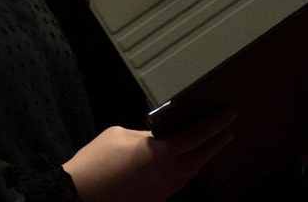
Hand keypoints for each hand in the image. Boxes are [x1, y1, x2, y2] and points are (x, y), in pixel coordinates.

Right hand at [64, 111, 235, 201]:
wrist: (79, 194)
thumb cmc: (95, 162)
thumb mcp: (119, 135)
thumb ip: (144, 136)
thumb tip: (156, 139)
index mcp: (159, 154)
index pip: (196, 137)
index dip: (215, 124)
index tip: (229, 115)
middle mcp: (167, 176)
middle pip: (200, 158)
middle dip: (215, 144)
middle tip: (227, 131)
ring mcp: (162, 192)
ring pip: (190, 173)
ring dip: (200, 159)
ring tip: (208, 146)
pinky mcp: (154, 201)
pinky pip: (175, 183)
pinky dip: (183, 171)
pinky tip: (181, 164)